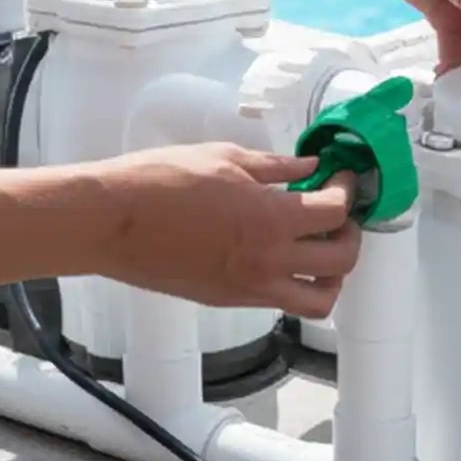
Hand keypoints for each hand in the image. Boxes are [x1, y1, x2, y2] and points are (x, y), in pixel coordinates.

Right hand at [93, 142, 359, 316]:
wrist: (109, 222)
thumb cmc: (160, 181)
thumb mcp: (225, 158)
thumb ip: (276, 167)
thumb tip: (310, 166)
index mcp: (273, 221)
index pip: (336, 214)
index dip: (348, 192)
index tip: (343, 179)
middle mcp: (269, 262)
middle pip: (342, 264)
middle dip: (351, 235)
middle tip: (340, 214)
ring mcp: (250, 288)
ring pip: (318, 301)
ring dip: (332, 276)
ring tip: (320, 247)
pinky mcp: (229, 300)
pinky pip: (281, 302)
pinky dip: (296, 284)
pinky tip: (282, 255)